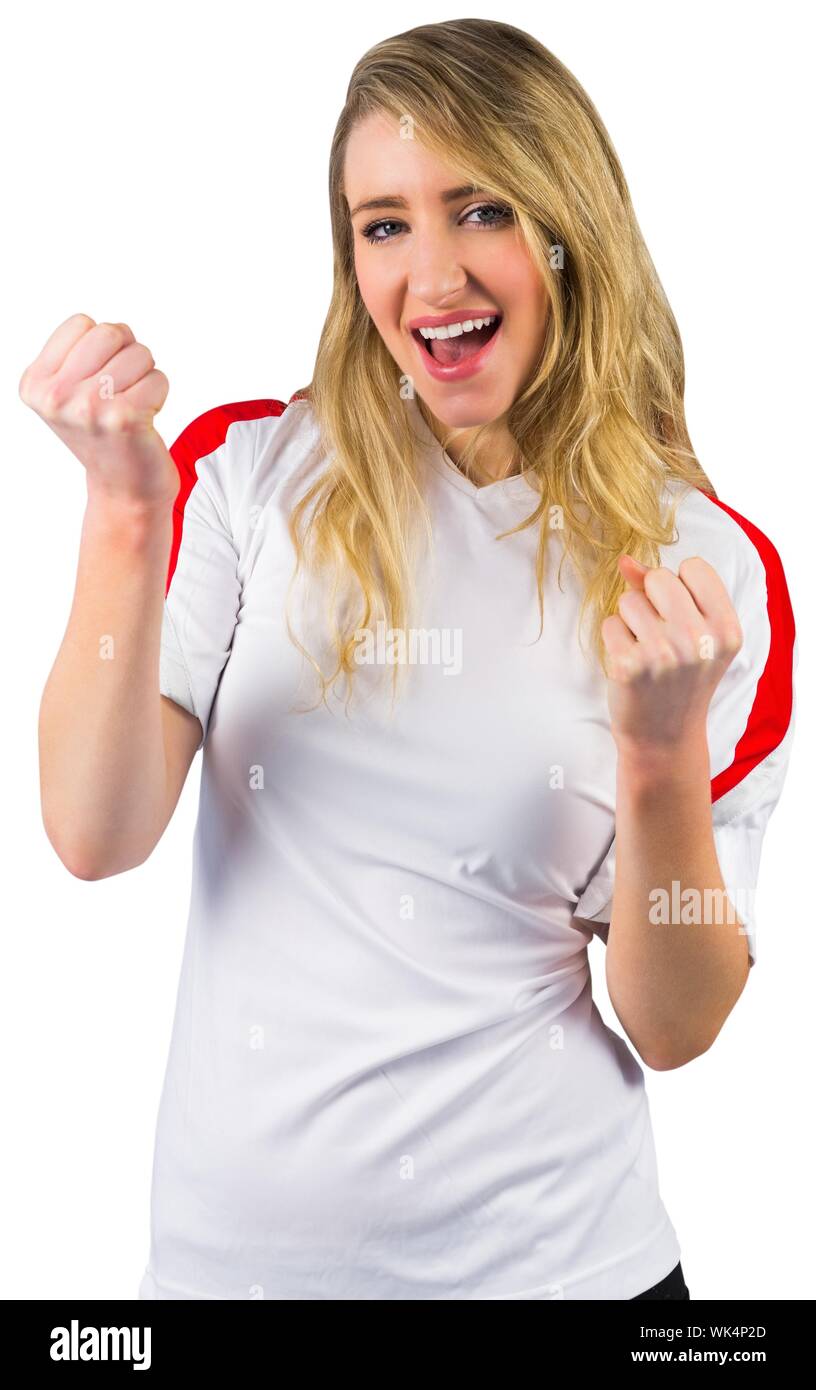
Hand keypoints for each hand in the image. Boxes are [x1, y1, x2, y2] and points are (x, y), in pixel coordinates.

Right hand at [19, 313, 176, 507]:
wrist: (124, 489)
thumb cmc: (103, 433)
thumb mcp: (70, 391)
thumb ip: (81, 352)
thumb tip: (116, 330)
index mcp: (35, 383)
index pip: (82, 323)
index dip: (103, 346)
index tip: (99, 379)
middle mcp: (55, 396)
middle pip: (111, 332)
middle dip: (128, 354)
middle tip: (122, 390)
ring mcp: (87, 407)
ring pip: (140, 353)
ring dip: (145, 377)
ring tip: (131, 406)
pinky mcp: (122, 419)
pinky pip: (158, 378)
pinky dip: (159, 395)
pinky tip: (144, 420)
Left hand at [601, 554, 743, 756]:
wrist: (664, 737)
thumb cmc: (679, 679)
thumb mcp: (694, 634)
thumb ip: (665, 590)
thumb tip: (626, 561)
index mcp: (727, 629)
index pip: (695, 567)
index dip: (681, 586)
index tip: (682, 615)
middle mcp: (700, 640)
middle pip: (660, 577)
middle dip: (652, 599)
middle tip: (661, 636)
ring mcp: (664, 653)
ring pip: (629, 599)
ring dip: (631, 621)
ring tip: (646, 653)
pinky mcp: (630, 666)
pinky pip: (610, 624)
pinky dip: (614, 640)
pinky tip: (630, 665)